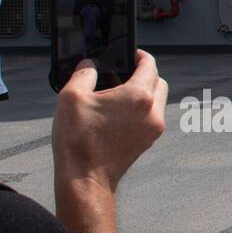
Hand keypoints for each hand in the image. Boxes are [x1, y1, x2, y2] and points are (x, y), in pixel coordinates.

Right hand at [52, 48, 166, 194]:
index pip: (150, 64)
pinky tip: (119, 113)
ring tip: (119, 94)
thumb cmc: (79, 141)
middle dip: (145, 73)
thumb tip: (89, 66)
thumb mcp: (71, 96)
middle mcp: (152, 112)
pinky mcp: (146, 143)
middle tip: (125, 72)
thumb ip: (83, 73)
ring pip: (158, 101)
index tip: (130, 53)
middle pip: (159, 82)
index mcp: (139, 96)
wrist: (85, 179)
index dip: (139, 54)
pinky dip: (141, 110)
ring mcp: (152, 130)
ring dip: (145, 92)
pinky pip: (151, 118)